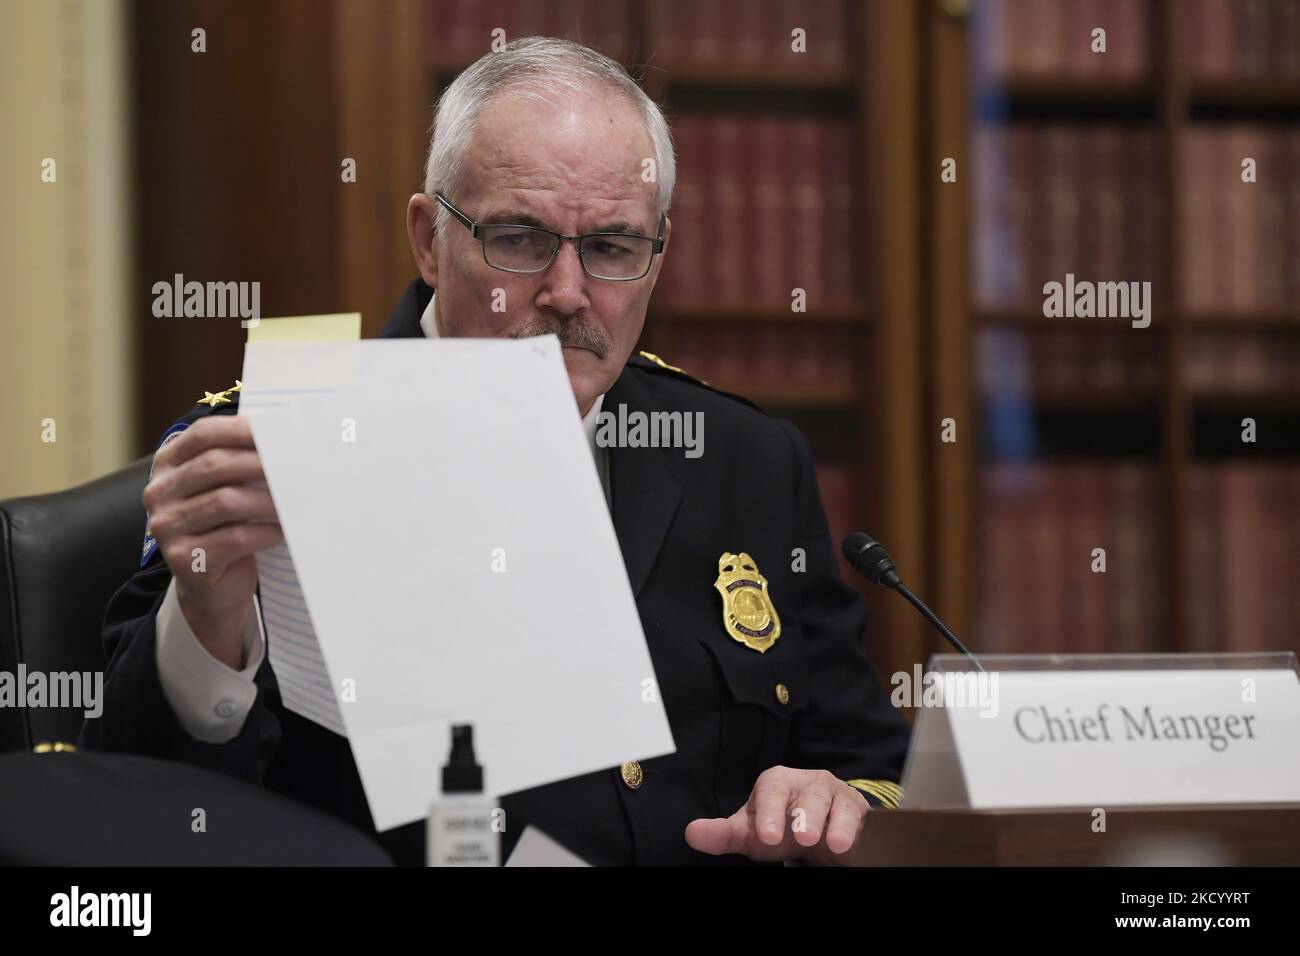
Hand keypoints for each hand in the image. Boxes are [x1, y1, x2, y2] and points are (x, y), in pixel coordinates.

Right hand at [142, 415, 282, 667]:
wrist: (212, 586)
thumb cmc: (226, 527)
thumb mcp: (226, 488)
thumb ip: (242, 460)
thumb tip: (286, 435)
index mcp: (168, 466)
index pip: (202, 435)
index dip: (240, 428)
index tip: (278, 428)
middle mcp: (159, 494)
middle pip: (214, 465)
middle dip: (262, 462)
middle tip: (300, 464)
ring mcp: (167, 528)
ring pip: (227, 502)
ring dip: (269, 500)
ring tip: (297, 499)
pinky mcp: (185, 559)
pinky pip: (234, 538)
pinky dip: (265, 532)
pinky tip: (282, 530)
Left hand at [684, 766, 868, 865]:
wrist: (817, 831)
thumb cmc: (778, 828)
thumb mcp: (750, 834)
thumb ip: (722, 834)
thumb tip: (691, 833)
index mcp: (776, 782)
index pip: (771, 791)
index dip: (770, 812)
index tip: (766, 836)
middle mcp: (808, 783)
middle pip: (809, 795)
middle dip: (806, 816)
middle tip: (803, 837)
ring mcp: (835, 795)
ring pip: (839, 805)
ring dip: (838, 825)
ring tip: (835, 845)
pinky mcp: (857, 810)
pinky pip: (859, 817)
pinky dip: (857, 831)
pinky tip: (850, 846)